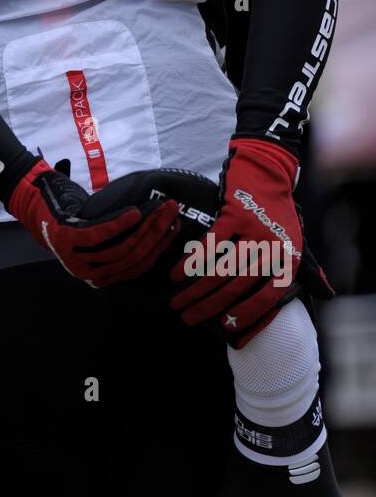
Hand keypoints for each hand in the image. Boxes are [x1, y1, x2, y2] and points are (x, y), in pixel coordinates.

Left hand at [8, 158, 180, 285]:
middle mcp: (89, 274)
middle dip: (158, 233)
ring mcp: (77, 259)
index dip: (159, 246)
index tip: (175, 226)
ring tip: (160, 207)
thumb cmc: (72, 218)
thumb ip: (122, 241)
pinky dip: (120, 223)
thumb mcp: (98, 237)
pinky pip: (100, 235)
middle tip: (173, 211)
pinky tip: (135, 212)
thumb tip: (159, 230)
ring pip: (122, 248)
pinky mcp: (69, 240)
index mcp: (100, 275)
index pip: (138, 266)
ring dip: (145, 226)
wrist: (35, 204)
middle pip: (134, 256)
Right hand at [169, 136, 332, 346]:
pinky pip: (209, 246)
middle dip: (208, 306)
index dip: (242, 316)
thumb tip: (319, 296)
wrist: (268, 169)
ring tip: (178, 299)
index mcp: (289, 260)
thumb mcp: (293, 242)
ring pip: (220, 269)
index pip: (266, 299)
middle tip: (187, 316)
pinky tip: (177, 273)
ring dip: (194, 289)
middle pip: (237, 287)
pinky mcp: (234, 215)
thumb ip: (296, 271)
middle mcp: (274, 248)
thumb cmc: (276, 211)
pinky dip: (190, 262)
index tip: (221, 326)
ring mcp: (254, 231)